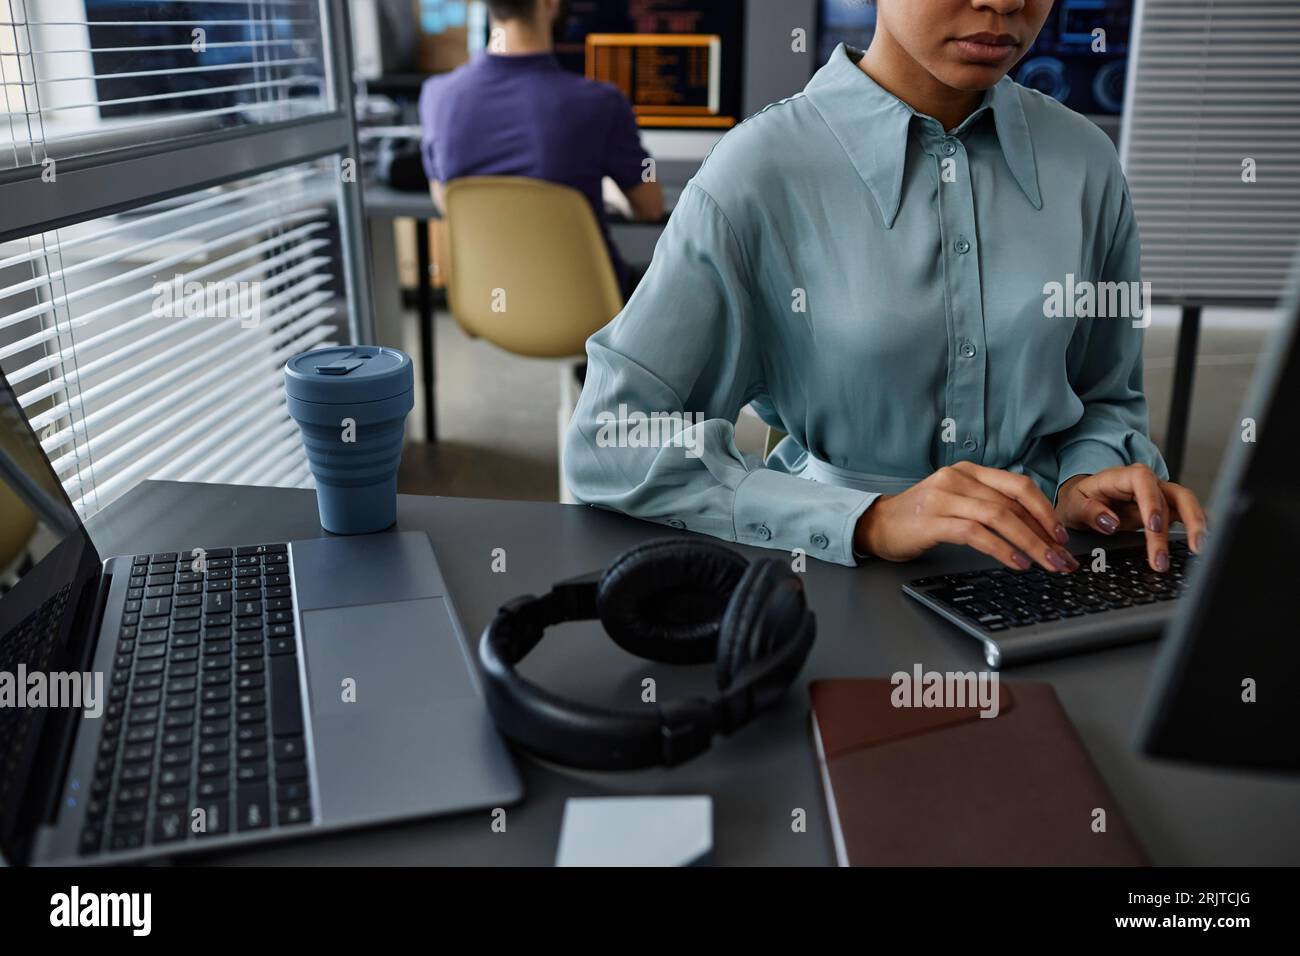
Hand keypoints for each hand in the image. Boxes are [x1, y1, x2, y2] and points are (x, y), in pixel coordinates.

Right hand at [854, 461, 1079, 571]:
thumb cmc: (920, 518)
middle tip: (1062, 558)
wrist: (877, 524)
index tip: (1061, 537)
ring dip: (1029, 543)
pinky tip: (1016, 563)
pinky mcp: (932, 520)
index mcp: (968, 471)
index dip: (1045, 511)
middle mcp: (957, 478)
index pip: (1018, 486)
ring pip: (999, 517)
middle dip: (1044, 533)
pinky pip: (975, 533)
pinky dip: (1001, 549)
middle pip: (1013, 503)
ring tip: (1046, 564)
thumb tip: (1034, 529)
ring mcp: (943, 497)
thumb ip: (988, 505)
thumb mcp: (957, 502)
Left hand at [1055, 464, 1207, 571]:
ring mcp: (1160, 495)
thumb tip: (1110, 523)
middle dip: (1188, 520)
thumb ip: (1089, 512)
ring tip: (1200, 550)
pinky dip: (1199, 526)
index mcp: (1123, 476)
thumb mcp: (1073, 505)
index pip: (1143, 481)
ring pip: (1186, 505)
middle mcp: (1147, 483)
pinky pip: (1186, 515)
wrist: (1084, 500)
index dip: (1152, 502)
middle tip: (1191, 546)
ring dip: (1196, 527)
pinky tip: (1207, 540)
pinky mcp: (1166, 509)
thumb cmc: (1080, 500)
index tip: (1153, 526)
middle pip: (1175, 494)